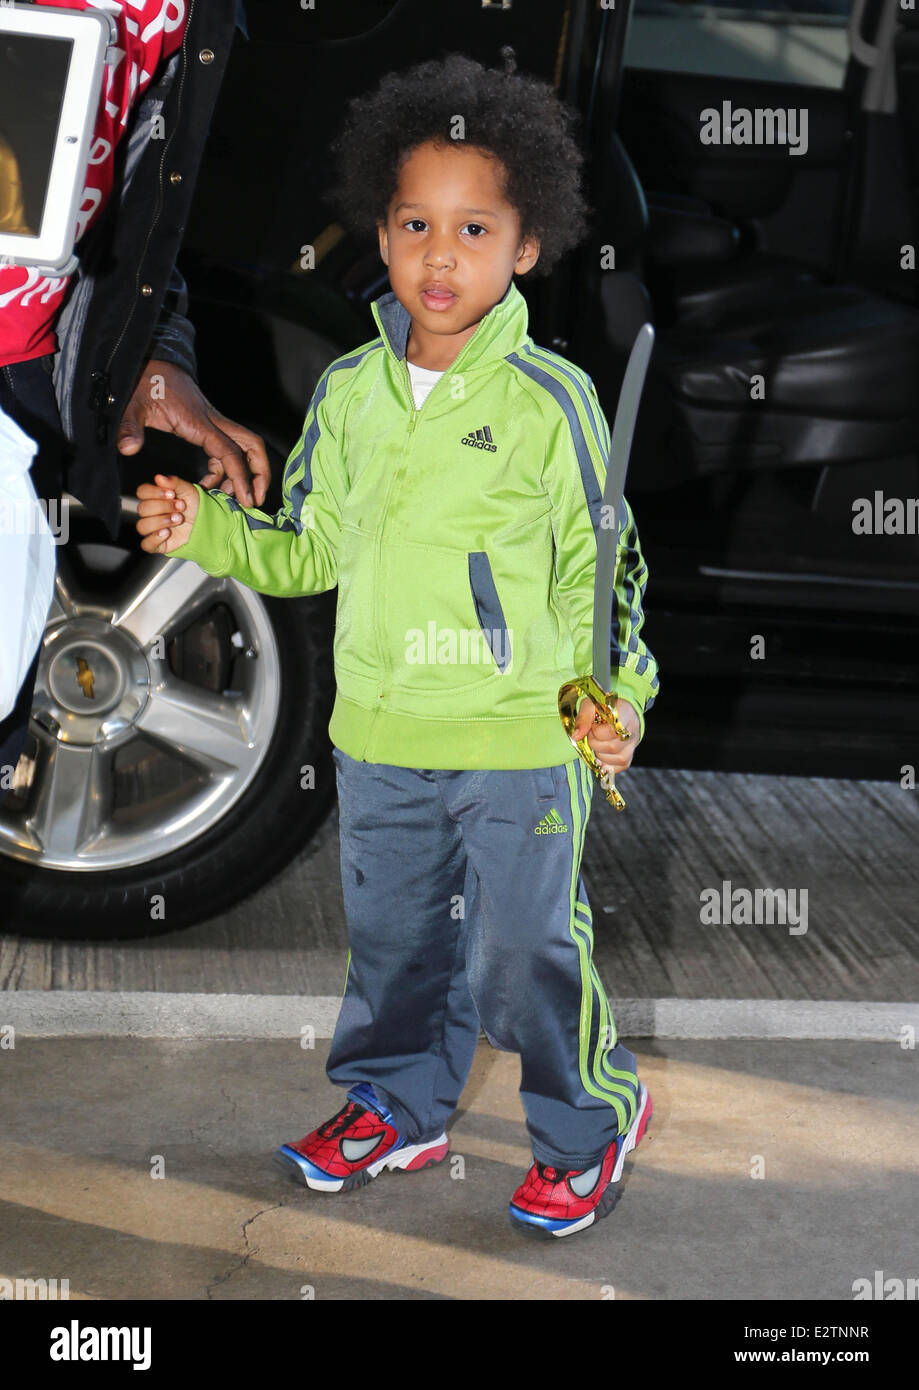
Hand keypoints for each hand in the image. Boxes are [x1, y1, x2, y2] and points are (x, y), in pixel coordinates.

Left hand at [117, 359, 269, 507]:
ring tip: (232, 498)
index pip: (230, 451)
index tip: (246, 499)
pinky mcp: (207, 427)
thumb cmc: (144, 385)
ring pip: (244, 447)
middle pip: (252, 445)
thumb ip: (130, 428)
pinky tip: (209, 484)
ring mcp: (213, 424)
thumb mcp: (132, 406)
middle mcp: (212, 422)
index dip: (241, 477)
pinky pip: (226, 450)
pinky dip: (226, 470)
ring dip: (246, 473)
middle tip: (256, 499)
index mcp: (198, 422)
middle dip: (260, 472)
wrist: (150, 365)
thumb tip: (128, 448)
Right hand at [135, 473, 199, 553]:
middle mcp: (150, 513)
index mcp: (154, 498)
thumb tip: (159, 478)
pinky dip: (155, 538)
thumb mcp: (188, 490)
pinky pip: (146, 544)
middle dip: (163, 507)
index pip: (142, 492)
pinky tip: (167, 533)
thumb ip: (174, 482)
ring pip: (142, 526)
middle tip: (181, 507)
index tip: (171, 494)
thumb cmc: (194, 506)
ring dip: (161, 522)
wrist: (206, 523)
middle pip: (142, 509)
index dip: (154, 492)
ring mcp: (152, 529)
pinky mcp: (156, 544)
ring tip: (178, 519)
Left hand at [569, 694, 640, 774]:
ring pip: (620, 759)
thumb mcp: (590, 705)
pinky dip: (609, 765)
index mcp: (625, 714)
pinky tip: (601, 758)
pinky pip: (623, 766)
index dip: (596, 732)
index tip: (593, 726)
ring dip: (601, 756)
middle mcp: (633, 730)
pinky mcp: (631, 754)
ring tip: (597, 744)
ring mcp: (634, 743)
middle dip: (595, 744)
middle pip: (613, 747)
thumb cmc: (602, 707)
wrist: (616, 710)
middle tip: (592, 735)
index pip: (611, 731)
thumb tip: (576, 737)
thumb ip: (583, 719)